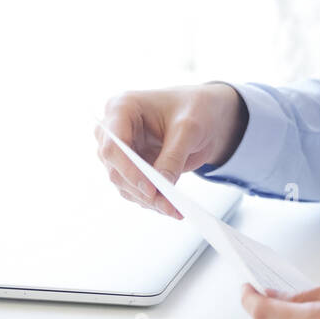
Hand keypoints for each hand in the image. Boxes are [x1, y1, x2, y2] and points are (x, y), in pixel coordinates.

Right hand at [95, 82, 246, 218]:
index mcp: (121, 108)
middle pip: (115, 169)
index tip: (150, 189)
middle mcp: (113, 130)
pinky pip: (134, 189)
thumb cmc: (195, 108)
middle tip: (169, 206)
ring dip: (147, 200)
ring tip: (175, 210)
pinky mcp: (130, 167)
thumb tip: (160, 189)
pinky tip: (170, 207)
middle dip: (141, 190)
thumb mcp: (189, 128)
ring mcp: (120, 151)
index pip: (113, 145)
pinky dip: (151, 200)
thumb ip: (173, 157)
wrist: (206, 113)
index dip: (129, 170)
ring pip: (123, 184)